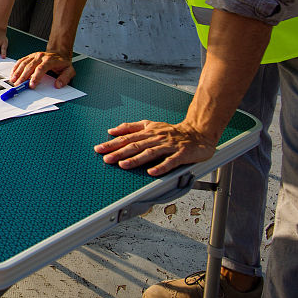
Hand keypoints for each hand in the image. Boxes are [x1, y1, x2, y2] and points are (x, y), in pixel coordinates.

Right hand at [10, 50, 74, 87]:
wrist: (59, 53)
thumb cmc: (63, 63)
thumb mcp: (70, 71)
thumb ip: (65, 78)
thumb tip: (58, 85)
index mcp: (50, 60)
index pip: (41, 69)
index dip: (35, 77)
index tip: (31, 85)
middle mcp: (40, 57)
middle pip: (30, 66)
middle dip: (23, 77)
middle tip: (18, 85)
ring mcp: (34, 56)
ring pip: (24, 63)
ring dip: (17, 72)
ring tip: (13, 80)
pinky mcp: (30, 56)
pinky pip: (21, 61)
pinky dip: (16, 67)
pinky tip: (13, 73)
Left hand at [94, 120, 216, 176]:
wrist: (198, 133)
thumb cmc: (172, 131)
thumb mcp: (150, 125)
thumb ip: (131, 127)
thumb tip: (113, 130)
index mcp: (147, 132)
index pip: (127, 138)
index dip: (113, 143)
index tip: (99, 149)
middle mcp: (156, 138)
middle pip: (135, 145)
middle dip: (119, 152)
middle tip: (106, 158)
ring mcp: (168, 146)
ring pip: (150, 153)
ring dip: (136, 159)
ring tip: (123, 165)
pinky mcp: (181, 154)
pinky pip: (170, 161)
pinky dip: (161, 167)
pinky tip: (151, 172)